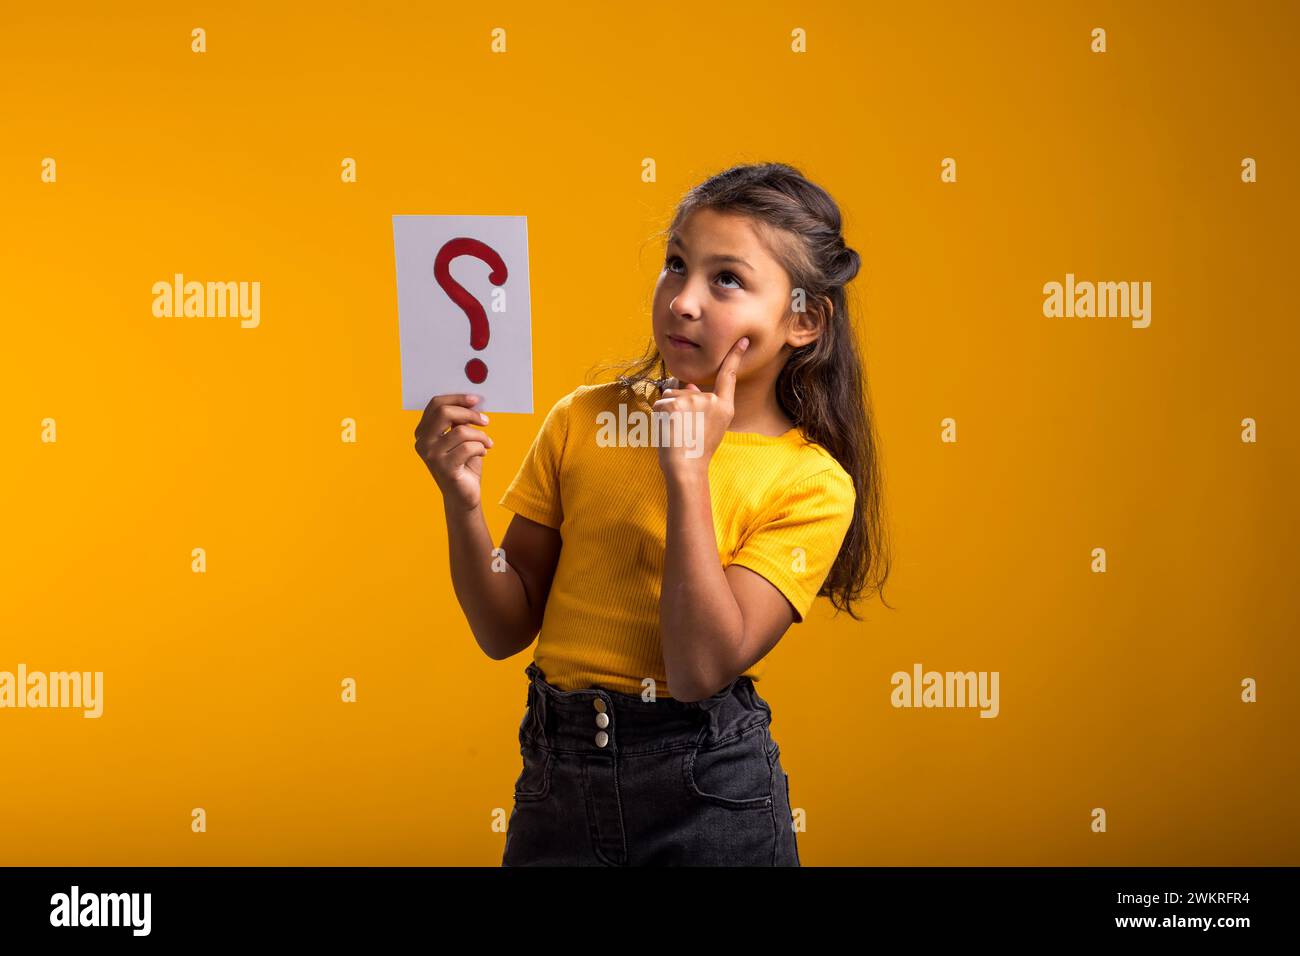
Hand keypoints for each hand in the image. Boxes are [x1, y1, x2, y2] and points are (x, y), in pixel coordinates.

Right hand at [414, 393, 493, 510]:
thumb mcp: (460, 438)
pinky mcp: (444, 468)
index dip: (457, 398)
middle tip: (485, 421)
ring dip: (480, 436)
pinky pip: (468, 448)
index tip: (476, 400)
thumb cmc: (463, 464)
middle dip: (469, 414)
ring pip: (461, 431)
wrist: (463, 495)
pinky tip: (483, 453)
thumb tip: (472, 401)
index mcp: (423, 432)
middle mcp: (422, 443)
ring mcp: (431, 456)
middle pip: (444, 413)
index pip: (435, 404)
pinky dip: (481, 448)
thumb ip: (460, 420)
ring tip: (487, 443)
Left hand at [653, 336, 748, 479]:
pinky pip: (659, 403)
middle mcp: (710, 400)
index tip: (742, 340)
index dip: (734, 357)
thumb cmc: (695, 450)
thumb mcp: (709, 426)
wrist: (686, 468)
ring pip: (670, 395)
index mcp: (723, 407)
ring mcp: (692, 401)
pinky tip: (667, 430)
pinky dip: (658, 416)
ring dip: (667, 411)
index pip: (728, 377)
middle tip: (684, 430)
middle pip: (685, 389)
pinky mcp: (674, 404)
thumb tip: (690, 385)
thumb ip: (703, 404)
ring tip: (676, 431)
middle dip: (678, 405)